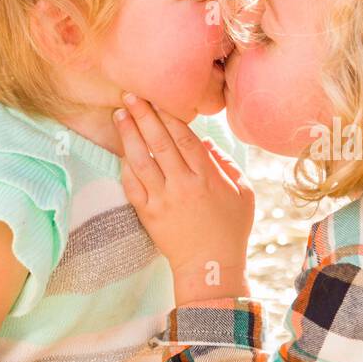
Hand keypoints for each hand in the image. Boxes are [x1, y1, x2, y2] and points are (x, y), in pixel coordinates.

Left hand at [115, 93, 253, 304]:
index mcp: (207, 177)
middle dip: (143, 116)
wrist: (211, 266)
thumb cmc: (231, 229)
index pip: (184, 138)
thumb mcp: (243, 194)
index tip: (157, 98)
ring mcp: (163, 200)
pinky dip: (126, 166)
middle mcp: (183, 185)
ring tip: (119, 115)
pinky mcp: (149, 214)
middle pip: (159, 142)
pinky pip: (132, 185)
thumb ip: (226, 164)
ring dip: (128, 135)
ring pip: (141, 160)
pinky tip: (121, 151)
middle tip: (130, 95)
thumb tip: (205, 143)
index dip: (169, 116)